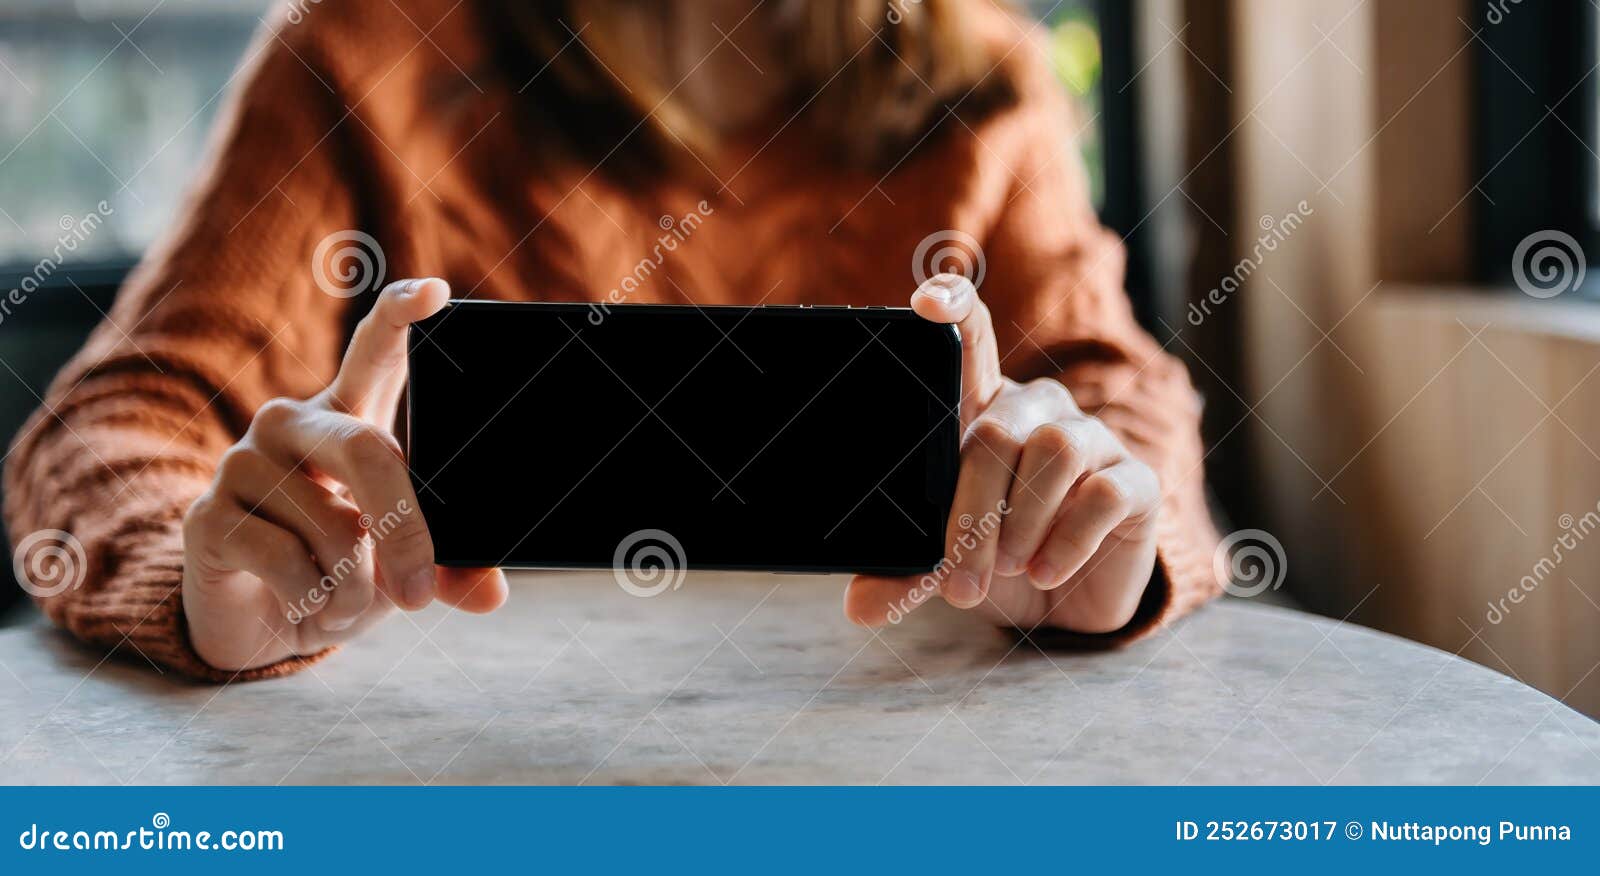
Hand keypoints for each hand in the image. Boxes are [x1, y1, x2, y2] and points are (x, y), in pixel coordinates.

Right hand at [181, 278, 507, 671]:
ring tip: (344, 600)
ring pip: (333, 526)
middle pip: (367, 451)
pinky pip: (286, 561)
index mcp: (349, 416)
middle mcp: (292, 424)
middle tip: (421, 590)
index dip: (401, 316)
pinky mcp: (208, 515)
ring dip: (356, 588)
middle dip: (406, 529)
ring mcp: (243, 463)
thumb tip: (492, 595)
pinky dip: (312, 601)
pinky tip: (302, 602)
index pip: (374, 350)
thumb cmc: (342, 571)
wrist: (260, 621)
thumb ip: (449, 568)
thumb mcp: (402, 564)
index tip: (434, 292)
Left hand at [844, 274, 1159, 633]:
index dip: (955, 310)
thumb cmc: (997, 558)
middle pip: (998, 432)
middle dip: (972, 511)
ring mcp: (1091, 439)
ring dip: (1022, 521)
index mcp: (984, 412)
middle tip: (959, 579)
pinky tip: (1047, 571)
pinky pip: (1100, 493)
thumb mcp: (946, 565)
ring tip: (1010, 568)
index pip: (971, 340)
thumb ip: (905, 574)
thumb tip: (857, 607)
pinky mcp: (1136, 480)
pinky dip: (1067, 542)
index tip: (927, 303)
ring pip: (1054, 451)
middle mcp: (1038, 410)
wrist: (1069, 602)